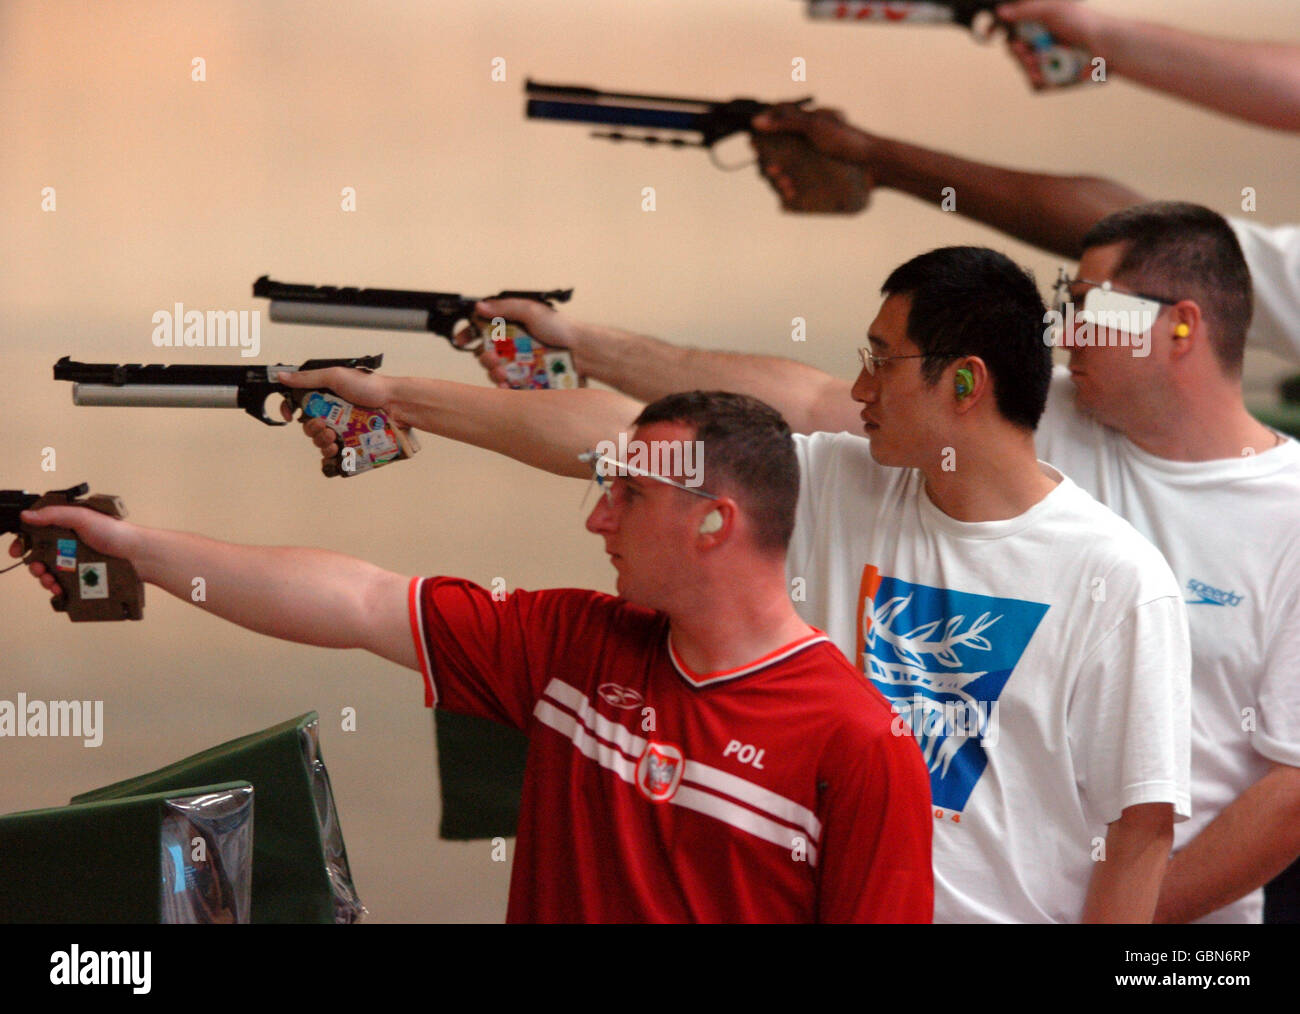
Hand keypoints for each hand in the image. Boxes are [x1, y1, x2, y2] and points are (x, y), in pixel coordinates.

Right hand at [8, 505, 133, 598]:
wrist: (139, 555)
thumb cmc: (114, 532)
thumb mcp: (82, 516)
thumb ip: (54, 514)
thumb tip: (26, 516)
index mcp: (67, 526)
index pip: (37, 532)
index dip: (24, 541)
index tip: (17, 551)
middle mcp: (69, 544)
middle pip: (40, 555)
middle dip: (34, 564)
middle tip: (38, 569)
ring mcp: (76, 562)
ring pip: (50, 572)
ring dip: (43, 577)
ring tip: (50, 581)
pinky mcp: (83, 577)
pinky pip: (63, 585)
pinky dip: (56, 588)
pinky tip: (58, 590)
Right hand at [276, 366, 398, 464]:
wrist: (395, 403)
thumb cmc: (369, 386)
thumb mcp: (335, 377)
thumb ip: (307, 378)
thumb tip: (282, 376)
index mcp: (324, 396)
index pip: (298, 405)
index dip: (289, 410)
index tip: (288, 416)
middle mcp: (331, 413)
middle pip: (309, 427)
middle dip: (312, 429)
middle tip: (323, 426)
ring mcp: (342, 429)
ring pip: (320, 442)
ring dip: (321, 442)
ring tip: (333, 438)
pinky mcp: (352, 442)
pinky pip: (335, 455)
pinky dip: (331, 456)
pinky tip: (336, 451)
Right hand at [454, 298, 581, 388]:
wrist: (582, 351)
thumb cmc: (560, 328)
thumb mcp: (531, 310)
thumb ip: (505, 308)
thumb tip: (479, 307)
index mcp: (510, 328)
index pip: (481, 331)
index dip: (468, 335)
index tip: (461, 340)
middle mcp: (512, 347)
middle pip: (485, 354)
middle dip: (483, 357)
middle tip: (492, 358)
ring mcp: (518, 365)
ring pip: (494, 372)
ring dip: (492, 372)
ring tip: (501, 372)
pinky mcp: (526, 381)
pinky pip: (508, 387)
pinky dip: (503, 388)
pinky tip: (506, 386)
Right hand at [749, 105, 874, 213]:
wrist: (876, 165)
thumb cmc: (849, 141)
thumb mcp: (815, 128)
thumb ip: (787, 122)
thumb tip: (756, 122)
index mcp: (802, 125)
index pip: (773, 127)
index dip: (761, 136)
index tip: (754, 146)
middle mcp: (804, 143)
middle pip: (775, 153)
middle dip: (770, 165)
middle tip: (775, 172)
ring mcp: (810, 162)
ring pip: (784, 172)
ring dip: (778, 181)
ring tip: (787, 188)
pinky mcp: (817, 180)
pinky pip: (796, 186)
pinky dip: (789, 192)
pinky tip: (790, 197)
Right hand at [997, 1, 1103, 88]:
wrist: (1104, 43)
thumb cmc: (1081, 22)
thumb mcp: (1050, 10)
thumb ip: (1025, 11)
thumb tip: (1001, 11)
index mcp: (1041, 19)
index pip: (1016, 26)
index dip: (1004, 32)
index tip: (998, 37)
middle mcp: (1044, 36)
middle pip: (1018, 48)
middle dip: (1019, 53)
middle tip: (1025, 53)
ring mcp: (1050, 53)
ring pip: (1027, 64)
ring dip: (1027, 67)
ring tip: (1036, 66)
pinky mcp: (1056, 68)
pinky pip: (1040, 76)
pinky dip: (1038, 77)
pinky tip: (1041, 77)